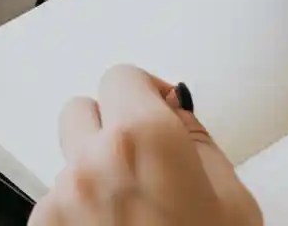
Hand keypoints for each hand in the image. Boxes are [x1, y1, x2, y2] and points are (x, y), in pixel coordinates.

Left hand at [30, 65, 260, 225]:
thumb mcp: (232, 199)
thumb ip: (196, 140)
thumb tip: (173, 107)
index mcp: (144, 140)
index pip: (120, 77)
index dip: (142, 92)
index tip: (158, 109)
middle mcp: (93, 161)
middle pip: (80, 110)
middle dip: (108, 125)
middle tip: (141, 159)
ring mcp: (60, 198)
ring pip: (68, 161)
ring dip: (93, 174)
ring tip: (132, 216)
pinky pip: (55, 202)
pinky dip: (77, 212)